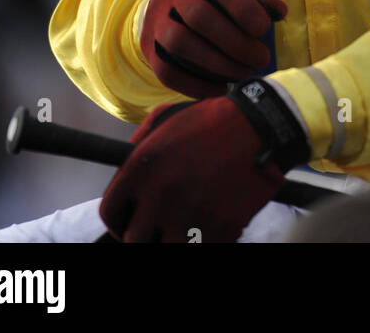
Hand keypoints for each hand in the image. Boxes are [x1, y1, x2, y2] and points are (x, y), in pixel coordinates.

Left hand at [100, 88, 304, 242]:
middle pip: (133, 240)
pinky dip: (202, 242)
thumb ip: (138, 148)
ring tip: (184, 226)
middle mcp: (160, 195)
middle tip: (158, 227)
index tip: (129, 223)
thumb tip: (125, 178)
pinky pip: (199, 249)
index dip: (118, 221)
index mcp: (142, 167)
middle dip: (144, 234)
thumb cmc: (211, 120)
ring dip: (173, 240)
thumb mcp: (165, 119)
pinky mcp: (218, 231)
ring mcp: (189, 216)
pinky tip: (207, 227)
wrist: (260, 125)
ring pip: (165, 250)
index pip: (109, 213)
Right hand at [140, 0, 287, 99]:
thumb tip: (277, 11)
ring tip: (245, 72)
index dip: (242, 6)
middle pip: (198, 16)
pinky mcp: (148, 46)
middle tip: (261, 58)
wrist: (172, 0)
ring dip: (217, 64)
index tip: (264, 29)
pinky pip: (166, 71)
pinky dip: (196, 85)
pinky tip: (221, 88)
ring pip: (180, 43)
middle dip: (235, 42)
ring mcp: (155, 17)